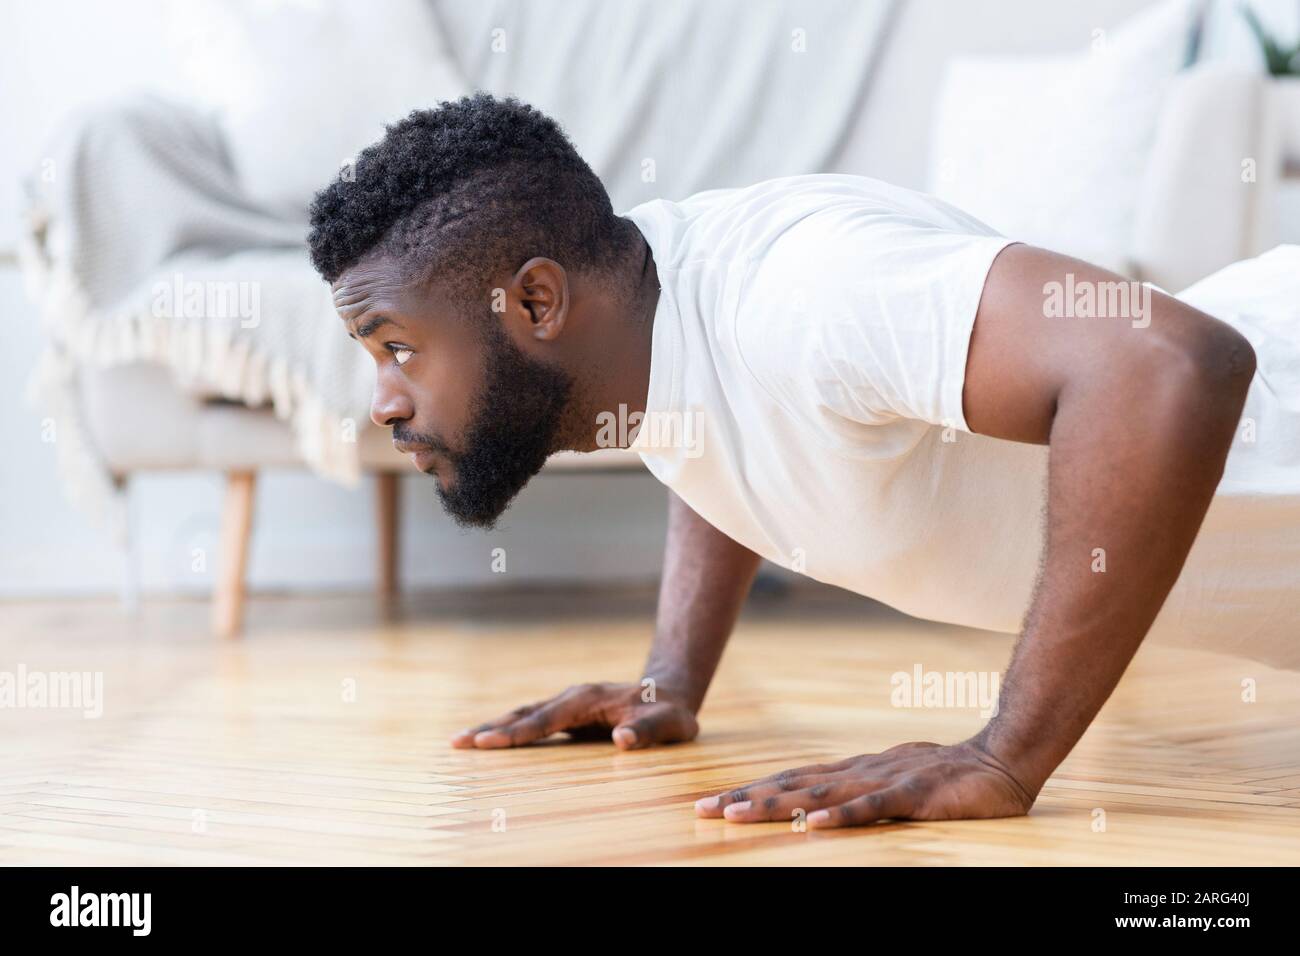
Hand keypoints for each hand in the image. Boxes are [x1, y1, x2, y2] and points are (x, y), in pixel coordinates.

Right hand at [450, 681, 698, 750]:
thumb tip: (623, 739)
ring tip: (460, 742)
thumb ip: (648, 730)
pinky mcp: (567, 717)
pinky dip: (508, 733)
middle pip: (524, 714)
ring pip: (524, 716)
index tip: (487, 742)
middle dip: (490, 728)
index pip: (546, 719)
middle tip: (456, 743)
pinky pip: (532, 724)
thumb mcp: (669, 724)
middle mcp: (572, 698)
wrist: (670, 695)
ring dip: (492, 728)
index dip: (517, 733)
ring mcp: (567, 706)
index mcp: (588, 699)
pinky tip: (489, 743)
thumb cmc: (669, 713)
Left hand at [695, 740, 1037, 828]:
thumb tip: (814, 811)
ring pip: (821, 794)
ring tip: (739, 815)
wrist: (1002, 760)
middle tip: (703, 810)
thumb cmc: (946, 777)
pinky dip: (844, 817)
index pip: (791, 780)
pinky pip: (874, 808)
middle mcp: (859, 771)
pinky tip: (817, 826)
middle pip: (793, 784)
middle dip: (746, 797)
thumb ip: (856, 793)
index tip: (712, 804)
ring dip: (777, 805)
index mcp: (853, 770)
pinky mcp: (914, 795)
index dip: (751, 791)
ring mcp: (885, 780)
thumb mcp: (891, 783)